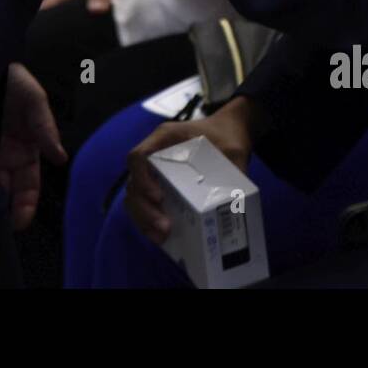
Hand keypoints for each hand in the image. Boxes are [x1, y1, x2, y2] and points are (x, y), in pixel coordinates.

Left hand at [0, 63, 67, 230]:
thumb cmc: (11, 78)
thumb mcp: (34, 100)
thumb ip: (46, 128)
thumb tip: (61, 158)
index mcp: (25, 150)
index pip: (28, 187)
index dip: (26, 205)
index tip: (20, 222)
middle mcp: (3, 156)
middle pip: (5, 192)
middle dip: (2, 211)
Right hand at [124, 96, 261, 243]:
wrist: (229, 131)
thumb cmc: (226, 136)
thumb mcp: (233, 149)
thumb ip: (233, 168)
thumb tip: (234, 200)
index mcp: (165, 139)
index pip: (138, 157)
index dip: (141, 178)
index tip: (159, 197)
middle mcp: (154, 154)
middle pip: (133, 182)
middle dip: (143, 208)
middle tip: (163, 226)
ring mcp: (155, 171)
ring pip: (134, 196)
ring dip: (144, 218)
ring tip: (161, 236)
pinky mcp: (161, 185)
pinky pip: (145, 204)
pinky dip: (149, 221)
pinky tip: (161, 236)